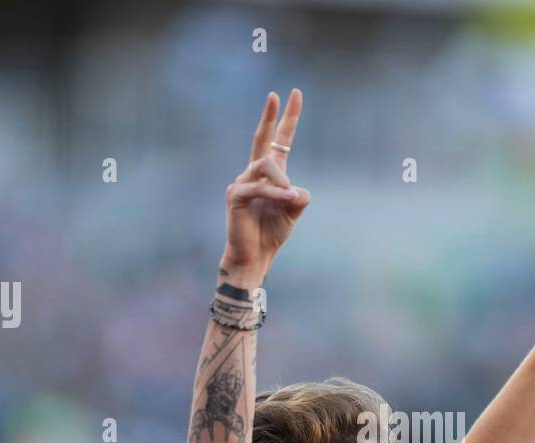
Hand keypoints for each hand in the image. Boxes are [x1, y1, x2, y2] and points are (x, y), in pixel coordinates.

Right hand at [222, 89, 310, 278]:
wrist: (255, 256)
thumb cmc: (271, 233)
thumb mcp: (293, 212)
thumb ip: (299, 197)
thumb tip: (298, 190)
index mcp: (271, 175)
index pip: (280, 140)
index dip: (287, 119)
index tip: (294, 95)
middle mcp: (254, 174)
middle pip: (262, 138)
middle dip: (270, 116)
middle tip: (277, 95)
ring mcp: (243, 182)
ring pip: (265, 166)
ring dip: (281, 181)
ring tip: (290, 197)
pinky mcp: (236, 195)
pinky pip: (259, 188)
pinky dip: (275, 194)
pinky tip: (286, 199)